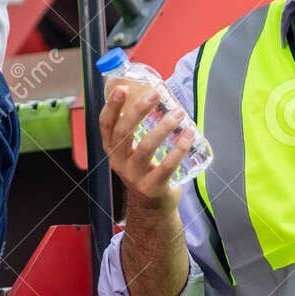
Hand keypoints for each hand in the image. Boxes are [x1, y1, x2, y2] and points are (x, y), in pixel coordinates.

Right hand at [98, 78, 193, 211]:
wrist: (151, 207)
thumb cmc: (144, 169)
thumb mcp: (132, 150)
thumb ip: (137, 128)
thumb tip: (155, 93)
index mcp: (111, 148)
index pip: (106, 124)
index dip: (112, 106)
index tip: (123, 88)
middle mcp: (118, 161)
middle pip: (124, 132)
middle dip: (139, 110)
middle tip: (155, 93)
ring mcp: (134, 176)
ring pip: (146, 147)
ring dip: (163, 127)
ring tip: (179, 113)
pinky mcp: (151, 187)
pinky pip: (166, 166)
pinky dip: (179, 149)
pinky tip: (188, 134)